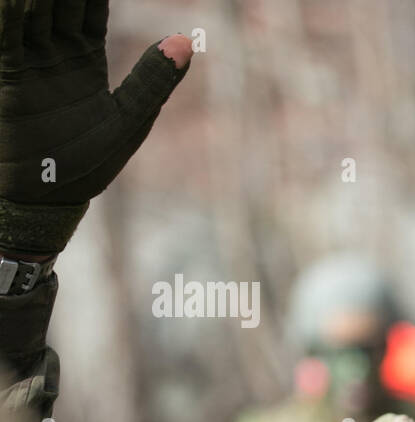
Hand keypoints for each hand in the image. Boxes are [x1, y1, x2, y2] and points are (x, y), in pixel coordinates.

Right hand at [0, 1, 193, 253]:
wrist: (46, 199)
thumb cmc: (90, 164)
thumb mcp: (129, 119)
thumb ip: (153, 80)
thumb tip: (186, 40)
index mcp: (83, 56)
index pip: (88, 5)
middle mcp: (51, 50)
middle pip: (56, 0)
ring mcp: (25, 60)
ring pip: (28, 11)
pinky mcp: (7, 75)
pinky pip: (7, 37)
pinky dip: (11, 15)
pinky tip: (19, 1)